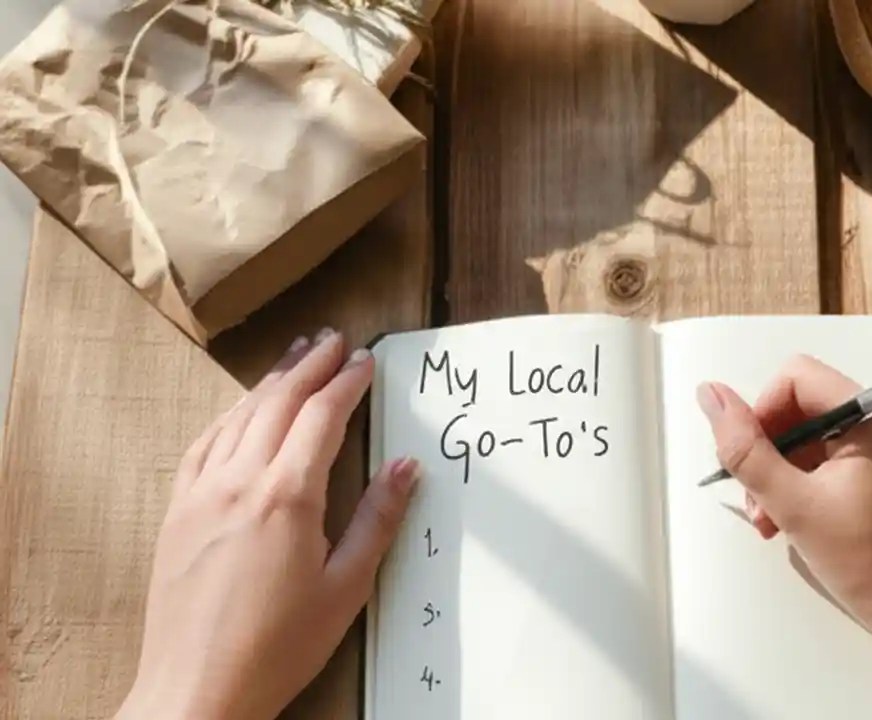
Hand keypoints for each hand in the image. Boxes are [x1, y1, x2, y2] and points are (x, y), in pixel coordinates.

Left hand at [115, 330, 419, 719]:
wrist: (197, 689)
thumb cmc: (279, 646)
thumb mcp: (346, 587)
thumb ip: (378, 519)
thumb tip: (405, 467)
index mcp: (287, 497)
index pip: (322, 416)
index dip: (347, 383)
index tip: (365, 361)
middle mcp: (239, 482)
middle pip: (278, 403)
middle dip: (310, 366)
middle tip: (332, 339)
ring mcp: (201, 494)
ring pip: (238, 416)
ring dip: (270, 381)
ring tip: (294, 356)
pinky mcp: (177, 512)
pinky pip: (203, 444)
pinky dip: (229, 416)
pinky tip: (240, 410)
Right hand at [697, 355, 871, 719]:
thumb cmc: (871, 563)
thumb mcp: (793, 504)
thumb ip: (746, 448)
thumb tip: (711, 394)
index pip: (796, 378)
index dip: (762, 415)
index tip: (751, 463)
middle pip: (806, 407)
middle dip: (771, 451)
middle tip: (758, 502)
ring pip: (818, 436)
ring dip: (784, 473)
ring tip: (772, 521)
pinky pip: (839, 456)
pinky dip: (810, 482)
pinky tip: (795, 520)